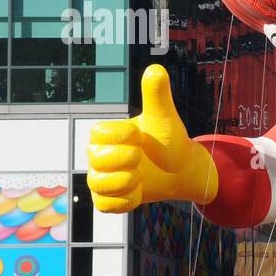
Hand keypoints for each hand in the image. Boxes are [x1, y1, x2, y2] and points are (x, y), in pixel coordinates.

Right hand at [87, 64, 218, 212]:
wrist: (180, 169)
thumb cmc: (167, 140)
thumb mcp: (164, 117)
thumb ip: (156, 95)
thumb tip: (156, 69)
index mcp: (105, 134)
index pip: (97, 133)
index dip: (121, 136)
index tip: (140, 136)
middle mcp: (98, 156)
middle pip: (95, 160)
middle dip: (124, 159)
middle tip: (140, 157)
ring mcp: (102, 179)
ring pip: (98, 185)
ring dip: (124, 183)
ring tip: (140, 177)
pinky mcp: (110, 201)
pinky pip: (105, 206)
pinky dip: (124, 202)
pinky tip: (138, 192)